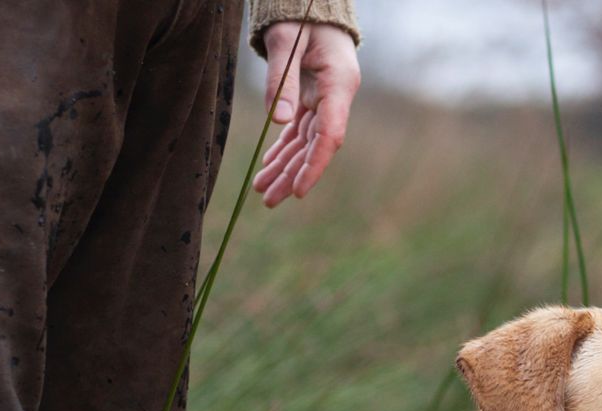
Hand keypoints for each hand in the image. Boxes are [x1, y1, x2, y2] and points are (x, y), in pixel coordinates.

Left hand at [254, 23, 359, 207]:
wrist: (310, 2)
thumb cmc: (300, 16)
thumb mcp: (286, 41)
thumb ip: (282, 79)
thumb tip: (279, 122)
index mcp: (339, 84)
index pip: (330, 135)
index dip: (314, 166)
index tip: (299, 190)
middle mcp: (336, 97)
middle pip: (316, 146)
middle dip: (293, 174)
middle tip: (268, 199)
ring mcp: (325, 99)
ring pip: (305, 142)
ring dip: (285, 167)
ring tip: (262, 190)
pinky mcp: (312, 97)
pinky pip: (298, 131)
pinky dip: (283, 149)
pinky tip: (268, 168)